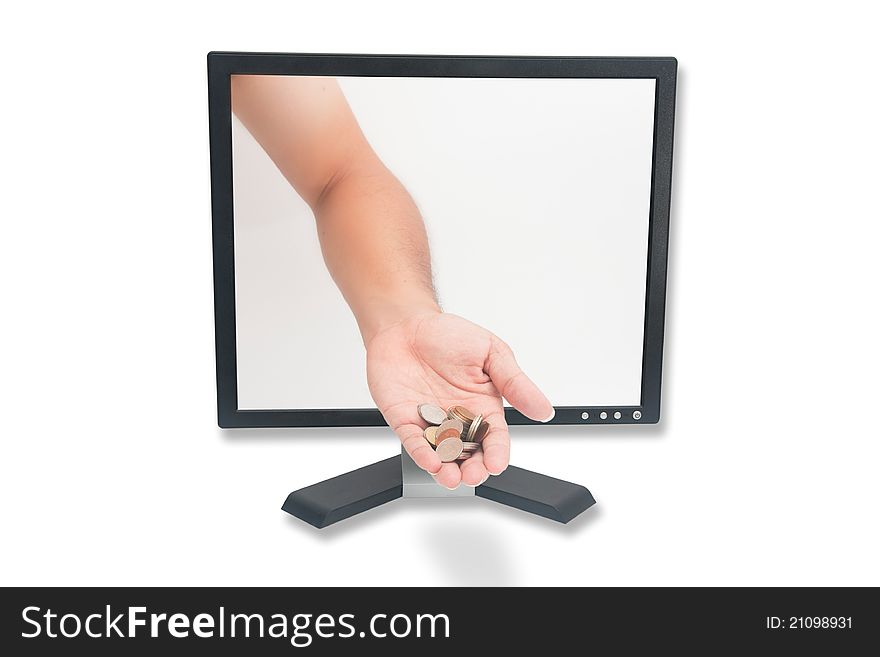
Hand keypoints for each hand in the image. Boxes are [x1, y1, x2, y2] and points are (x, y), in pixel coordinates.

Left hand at [366, 311, 553, 488]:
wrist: (407, 323)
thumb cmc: (447, 335)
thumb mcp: (492, 353)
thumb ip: (515, 383)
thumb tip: (543, 408)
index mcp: (482, 406)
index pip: (494, 438)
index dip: (497, 453)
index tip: (497, 464)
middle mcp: (457, 419)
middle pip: (469, 454)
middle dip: (472, 469)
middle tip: (474, 475)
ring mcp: (430, 422)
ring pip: (441, 455)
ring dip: (447, 470)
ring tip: (452, 477)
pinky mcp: (405, 420)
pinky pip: (413, 442)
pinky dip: (421, 454)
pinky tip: (430, 462)